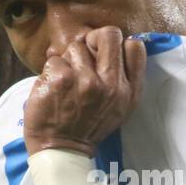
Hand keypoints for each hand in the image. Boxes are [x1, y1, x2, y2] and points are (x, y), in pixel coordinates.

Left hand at [23, 26, 146, 157]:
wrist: (61, 150)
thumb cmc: (88, 126)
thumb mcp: (119, 108)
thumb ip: (123, 79)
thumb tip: (113, 45)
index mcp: (128, 91)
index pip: (134, 46)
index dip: (118, 44)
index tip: (104, 55)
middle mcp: (111, 84)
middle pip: (108, 34)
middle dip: (93, 40)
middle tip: (83, 56)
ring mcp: (85, 80)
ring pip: (77, 46)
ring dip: (68, 60)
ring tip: (66, 81)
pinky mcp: (61, 79)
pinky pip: (55, 59)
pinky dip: (51, 71)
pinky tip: (53, 88)